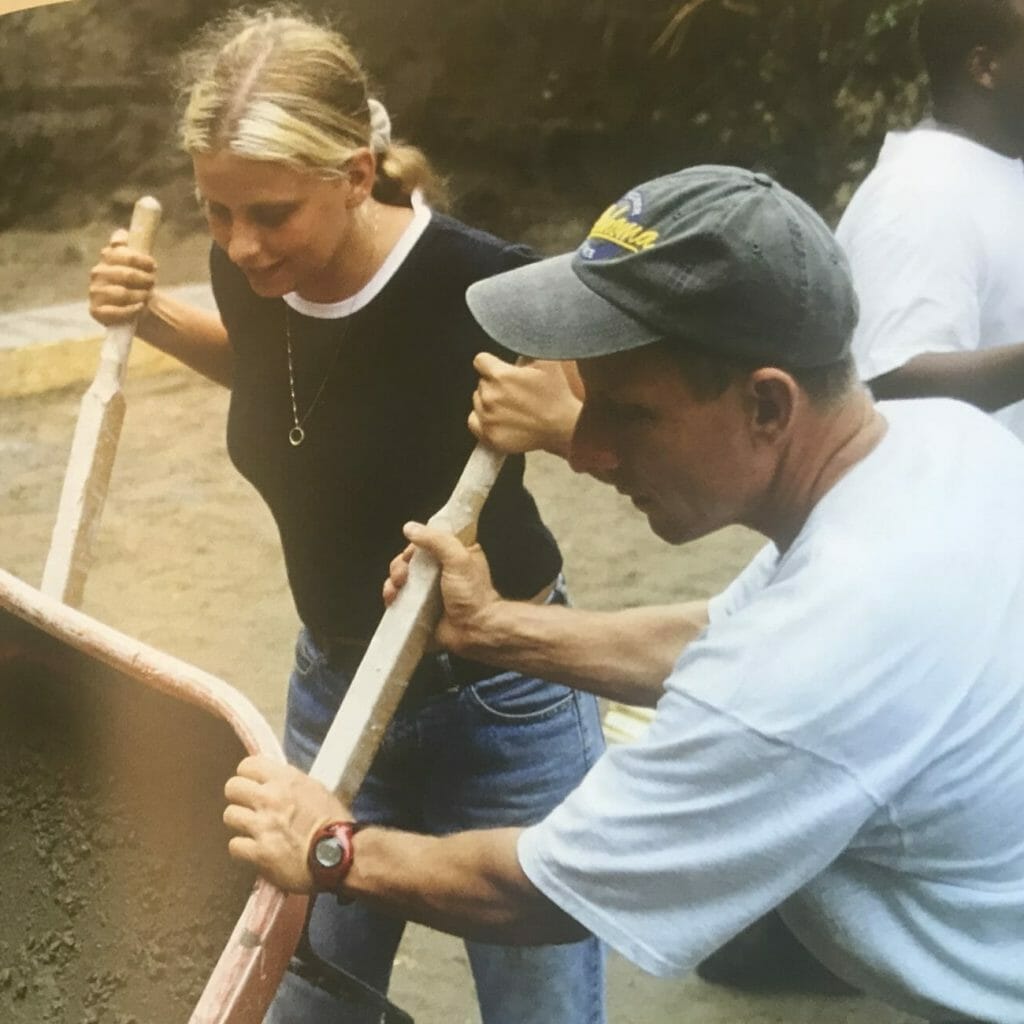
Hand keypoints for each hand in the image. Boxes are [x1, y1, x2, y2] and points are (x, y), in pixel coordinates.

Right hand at [88, 228, 157, 326]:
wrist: (138, 305)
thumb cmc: (139, 282)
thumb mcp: (138, 261)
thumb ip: (131, 245)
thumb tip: (121, 233)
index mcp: (107, 257)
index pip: (124, 254)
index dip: (142, 260)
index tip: (153, 266)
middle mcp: (97, 273)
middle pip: (126, 274)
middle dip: (144, 279)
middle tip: (152, 282)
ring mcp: (95, 292)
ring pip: (122, 293)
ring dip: (140, 295)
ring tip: (147, 296)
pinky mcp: (96, 311)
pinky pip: (114, 312)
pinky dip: (130, 310)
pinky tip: (139, 307)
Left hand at [223, 755, 348, 892]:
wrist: (341, 855)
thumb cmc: (334, 821)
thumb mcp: (316, 790)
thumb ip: (291, 784)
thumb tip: (273, 781)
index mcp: (286, 779)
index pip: (248, 764)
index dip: (248, 775)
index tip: (254, 784)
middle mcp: (270, 798)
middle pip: (232, 787)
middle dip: (240, 797)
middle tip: (250, 807)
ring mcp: (262, 825)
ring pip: (230, 815)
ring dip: (241, 823)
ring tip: (254, 830)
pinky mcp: (259, 853)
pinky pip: (235, 845)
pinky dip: (244, 849)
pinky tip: (257, 850)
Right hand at [384, 523, 501, 655]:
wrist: (474, 630)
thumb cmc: (472, 594)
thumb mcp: (458, 558)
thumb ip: (436, 539)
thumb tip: (410, 528)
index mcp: (452, 555)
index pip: (425, 543)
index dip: (413, 547)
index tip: (411, 555)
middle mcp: (439, 572)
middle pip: (409, 561)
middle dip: (399, 567)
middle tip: (402, 576)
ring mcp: (428, 592)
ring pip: (400, 580)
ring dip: (392, 582)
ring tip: (395, 591)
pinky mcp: (419, 609)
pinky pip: (400, 600)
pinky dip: (392, 598)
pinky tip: (392, 601)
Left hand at [470, 353, 581, 456]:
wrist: (564, 428)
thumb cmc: (557, 394)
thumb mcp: (548, 360)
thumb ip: (528, 344)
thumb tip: (520, 334)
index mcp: (500, 375)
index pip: (480, 361)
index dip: (492, 363)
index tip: (503, 370)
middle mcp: (489, 396)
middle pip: (481, 382)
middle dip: (494, 383)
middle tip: (515, 391)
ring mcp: (487, 418)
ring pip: (477, 401)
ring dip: (490, 401)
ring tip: (512, 406)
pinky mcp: (489, 436)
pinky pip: (473, 421)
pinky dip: (483, 419)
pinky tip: (500, 418)